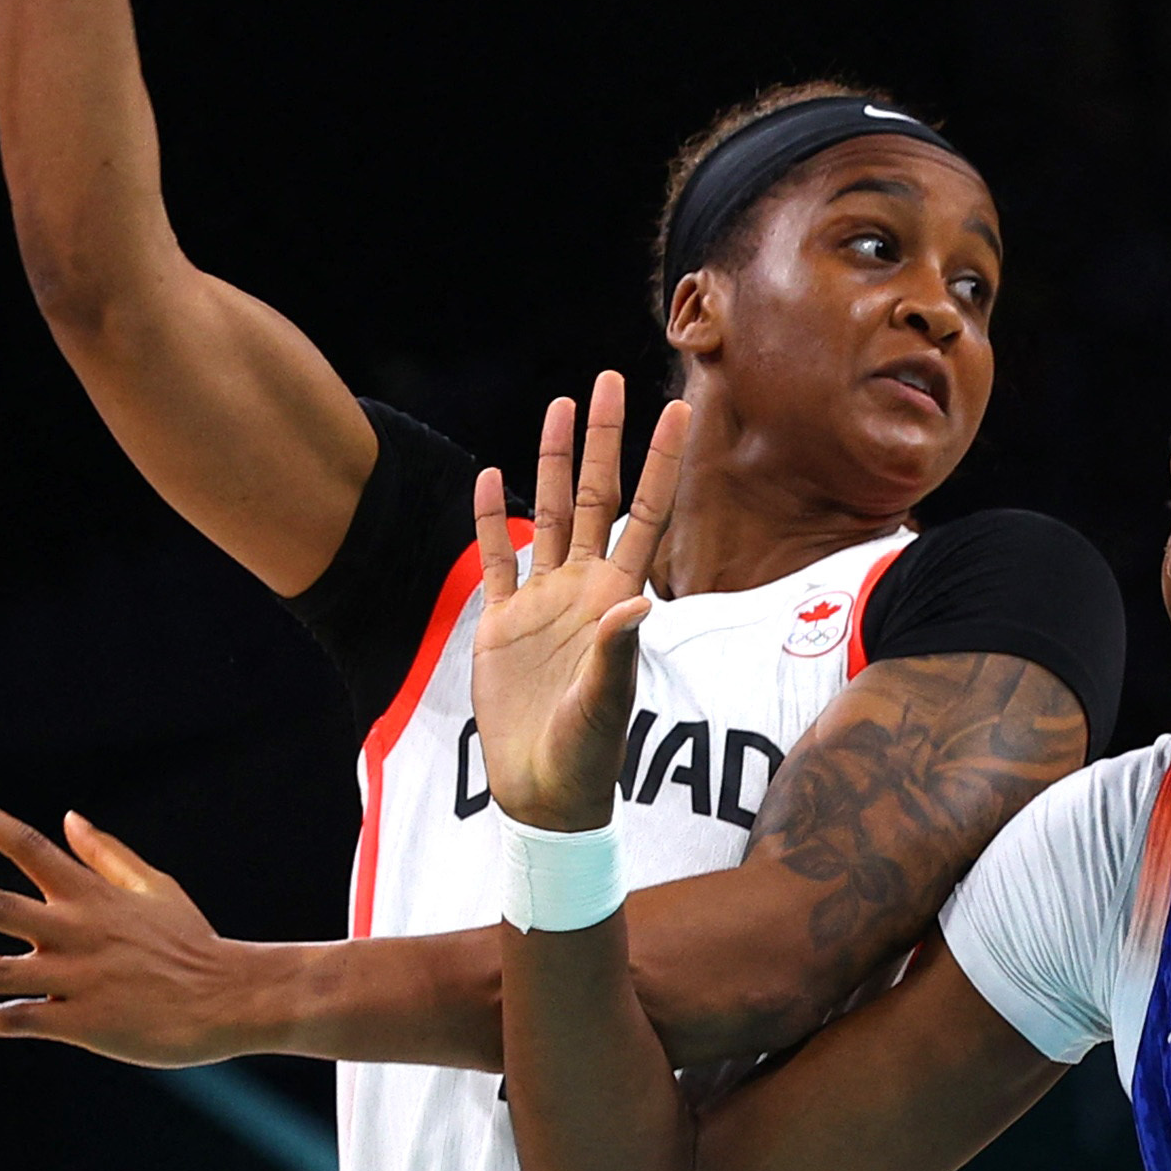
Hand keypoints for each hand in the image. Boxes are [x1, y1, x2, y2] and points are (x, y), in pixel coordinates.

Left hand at [0, 789, 249, 1065]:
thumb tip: (70, 817)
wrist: (229, 997)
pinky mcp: (82, 1023)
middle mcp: (75, 930)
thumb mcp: (154, 888)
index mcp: (90, 894)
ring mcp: (76, 977)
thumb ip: (106, 855)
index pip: (28, 845)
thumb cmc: (191, 942)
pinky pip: (23, 1021)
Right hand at [471, 374, 691, 832]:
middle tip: (608, 380)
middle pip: (597, 495)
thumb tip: (636, 601)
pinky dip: (492, 517)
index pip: (646, 514)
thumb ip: (618, 651)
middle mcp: (583, 587)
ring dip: (554, 461)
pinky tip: (491, 476)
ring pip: (550, 513)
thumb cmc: (587, 752)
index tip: (679, 410)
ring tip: (558, 407)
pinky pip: (496, 557)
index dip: (661, 462)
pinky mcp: (501, 623)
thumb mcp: (606, 703)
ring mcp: (542, 601)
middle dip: (604, 439)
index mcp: (617, 597)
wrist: (543, 791)